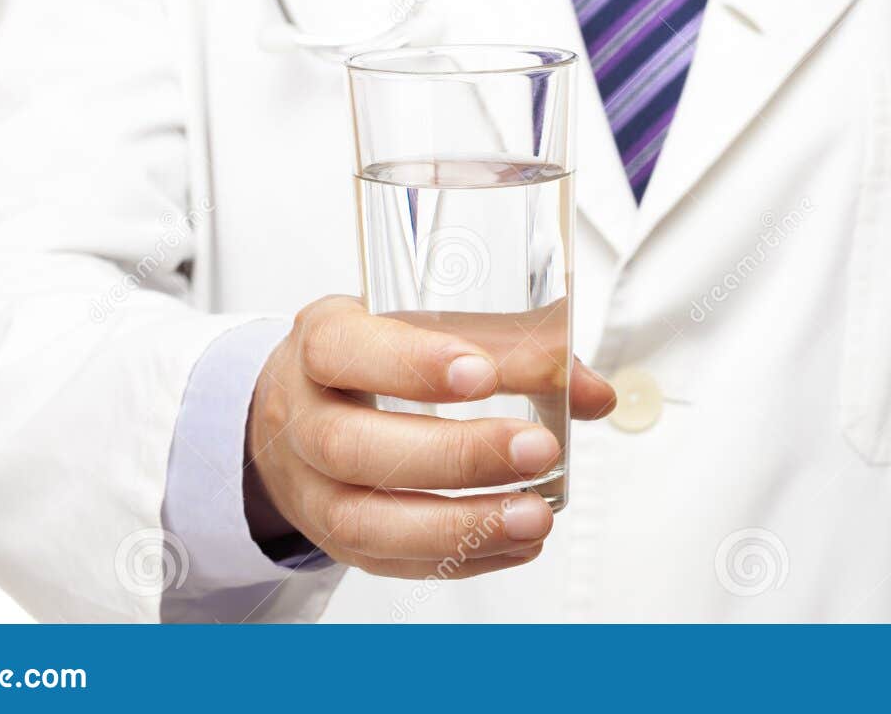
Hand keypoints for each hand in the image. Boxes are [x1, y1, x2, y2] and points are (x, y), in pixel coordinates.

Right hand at [243, 295, 615, 578]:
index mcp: (318, 345)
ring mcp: (309, 488)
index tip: (483, 374)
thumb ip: (513, 349)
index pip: (341, 350)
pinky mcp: (335, 540)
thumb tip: (591, 392)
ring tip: (535, 515)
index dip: (411, 364)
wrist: (299, 413)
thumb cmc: (371, 362)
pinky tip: (516, 543)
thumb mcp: (427, 329)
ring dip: (459, 525)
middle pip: (351, 446)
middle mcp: (300, 418)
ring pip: (363, 521)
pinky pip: (388, 562)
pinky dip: (460, 557)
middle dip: (454, 455)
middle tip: (538, 450)